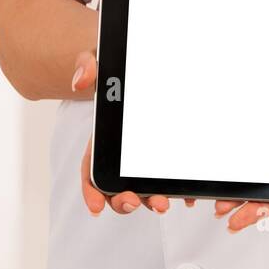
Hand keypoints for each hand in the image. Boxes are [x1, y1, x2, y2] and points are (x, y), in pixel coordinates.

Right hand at [74, 48, 196, 216]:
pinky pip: (167, 176)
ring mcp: (141, 155)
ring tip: (162, 205)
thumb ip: (87, 66)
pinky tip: (187, 197)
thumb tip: (80, 81)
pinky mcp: (163, 153)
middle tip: (133, 203)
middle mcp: (120, 152)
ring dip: (150, 200)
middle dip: (123, 202)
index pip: (91, 169)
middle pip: (116, 186)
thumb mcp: (97, 61)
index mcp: (100, 138)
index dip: (91, 190)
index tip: (97, 207)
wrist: (136, 64)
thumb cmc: (114, 68)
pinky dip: (176, 190)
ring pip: (143, 187)